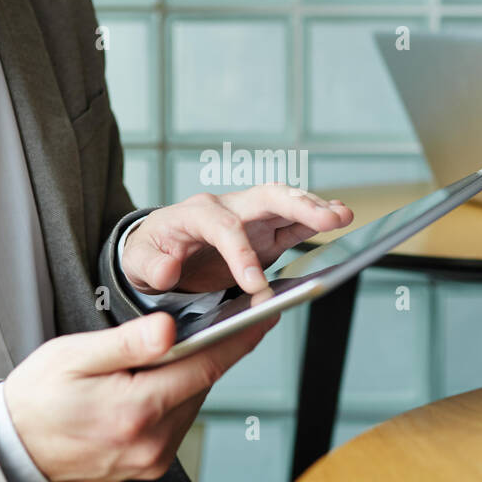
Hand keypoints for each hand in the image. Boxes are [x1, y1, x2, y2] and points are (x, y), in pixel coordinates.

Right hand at [3, 310, 278, 481]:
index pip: (204, 368)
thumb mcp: (73, 357)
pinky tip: (162, 375)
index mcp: (135, 410)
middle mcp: (151, 442)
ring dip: (192, 373)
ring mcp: (152, 458)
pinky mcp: (149, 465)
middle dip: (214, 351)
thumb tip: (170, 329)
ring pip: (191, 402)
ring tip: (186, 345)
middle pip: (201, 384)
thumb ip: (126, 343)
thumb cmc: (38, 397)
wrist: (12, 450)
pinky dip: (177, 394)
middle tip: (228, 316)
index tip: (266, 315)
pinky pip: (177, 420)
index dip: (239, 339)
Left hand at [120, 183, 353, 295]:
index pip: (224, 226)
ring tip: (344, 216)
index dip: (241, 253)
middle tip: (329, 220)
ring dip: (314, 208)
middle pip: (266, 197)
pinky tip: (339, 219)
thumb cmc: (149, 252)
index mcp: (195, 213)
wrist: (157, 249)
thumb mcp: (137, 262)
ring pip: (285, 204)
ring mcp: (249, 218)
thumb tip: (168, 270)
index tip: (255, 285)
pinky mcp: (264, 233)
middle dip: (298, 205)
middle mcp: (227, 208)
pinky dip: (315, 221)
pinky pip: (292, 223)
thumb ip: (150, 266)